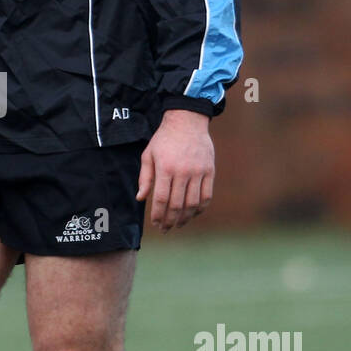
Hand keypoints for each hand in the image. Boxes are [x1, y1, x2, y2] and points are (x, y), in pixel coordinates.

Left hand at [136, 109, 213, 230]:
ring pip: (193, 203)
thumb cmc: (164, 139)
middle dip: (170, 220)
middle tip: (165, 228)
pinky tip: (193, 214)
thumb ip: (145, 178)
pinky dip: (200, 208)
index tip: (155, 223)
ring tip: (178, 224)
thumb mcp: (148, 154)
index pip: (161, 198)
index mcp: (165, 168)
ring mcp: (198, 172)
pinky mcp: (209, 171)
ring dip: (185, 218)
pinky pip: (206, 195)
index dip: (158, 214)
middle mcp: (183, 171)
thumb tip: (141, 198)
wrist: (187, 121)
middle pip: (177, 204)